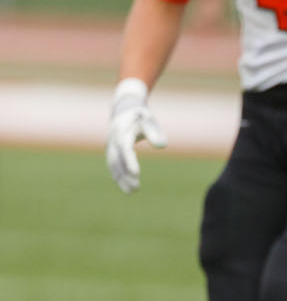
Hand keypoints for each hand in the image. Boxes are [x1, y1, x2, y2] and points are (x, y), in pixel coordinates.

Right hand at [106, 78, 166, 193]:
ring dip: (120, 178)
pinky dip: (117, 175)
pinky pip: (112, 164)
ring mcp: (110, 144)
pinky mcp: (111, 149)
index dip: (130, 161)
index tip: (136, 173)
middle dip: (126, 175)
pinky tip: (124, 185)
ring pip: (113, 164)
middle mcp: (113, 139)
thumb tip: (162, 146)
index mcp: (123, 131)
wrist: (124, 107)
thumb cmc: (141, 115)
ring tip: (130, 192)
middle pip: (118, 160)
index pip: (125, 149)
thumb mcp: (149, 120)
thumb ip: (155, 132)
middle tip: (136, 189)